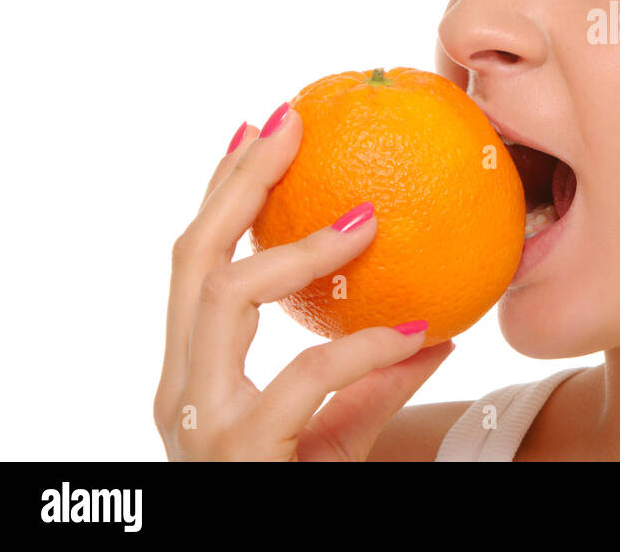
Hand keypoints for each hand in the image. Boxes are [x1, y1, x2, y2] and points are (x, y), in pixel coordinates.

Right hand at [153, 104, 453, 459]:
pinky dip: (365, 347)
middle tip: (287, 122)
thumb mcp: (336, 434)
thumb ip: (372, 379)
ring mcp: (200, 422)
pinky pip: (307, 378)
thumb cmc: (300, 496)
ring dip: (297, 246)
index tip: (261, 130)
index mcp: (194, 373)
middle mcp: (181, 389)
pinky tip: (420, 331)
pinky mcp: (239, 455)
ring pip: (224, 297)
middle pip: (191, 259)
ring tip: (365, 218)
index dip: (223, 192)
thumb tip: (438, 325)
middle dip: (238, 182)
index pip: (196, 262)